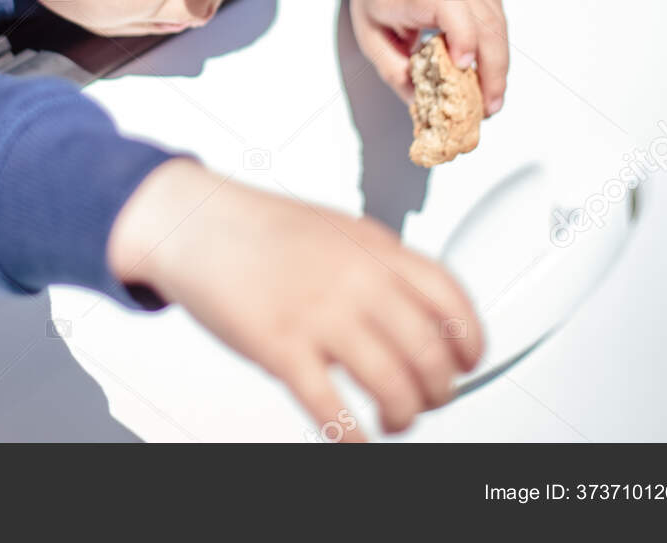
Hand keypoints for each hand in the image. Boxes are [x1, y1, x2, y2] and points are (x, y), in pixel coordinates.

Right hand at [107, 158, 483, 438]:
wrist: (197, 224)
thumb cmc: (262, 230)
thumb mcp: (339, 229)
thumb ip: (380, 263)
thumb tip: (419, 307)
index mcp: (375, 248)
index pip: (450, 298)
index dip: (470, 340)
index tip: (468, 363)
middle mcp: (355, 279)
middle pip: (429, 351)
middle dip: (440, 390)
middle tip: (431, 399)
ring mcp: (318, 313)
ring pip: (393, 384)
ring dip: (405, 416)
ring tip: (395, 420)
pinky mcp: (280, 346)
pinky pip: (332, 408)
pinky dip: (354, 437)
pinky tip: (356, 442)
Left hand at [348, 0, 508, 115]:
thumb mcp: (368, 29)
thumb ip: (392, 68)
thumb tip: (422, 103)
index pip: (445, 0)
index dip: (460, 32)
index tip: (463, 64)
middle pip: (484, 19)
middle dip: (490, 68)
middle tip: (487, 108)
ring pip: (499, 24)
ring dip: (499, 66)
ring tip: (490, 101)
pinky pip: (500, 21)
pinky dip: (498, 52)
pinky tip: (489, 76)